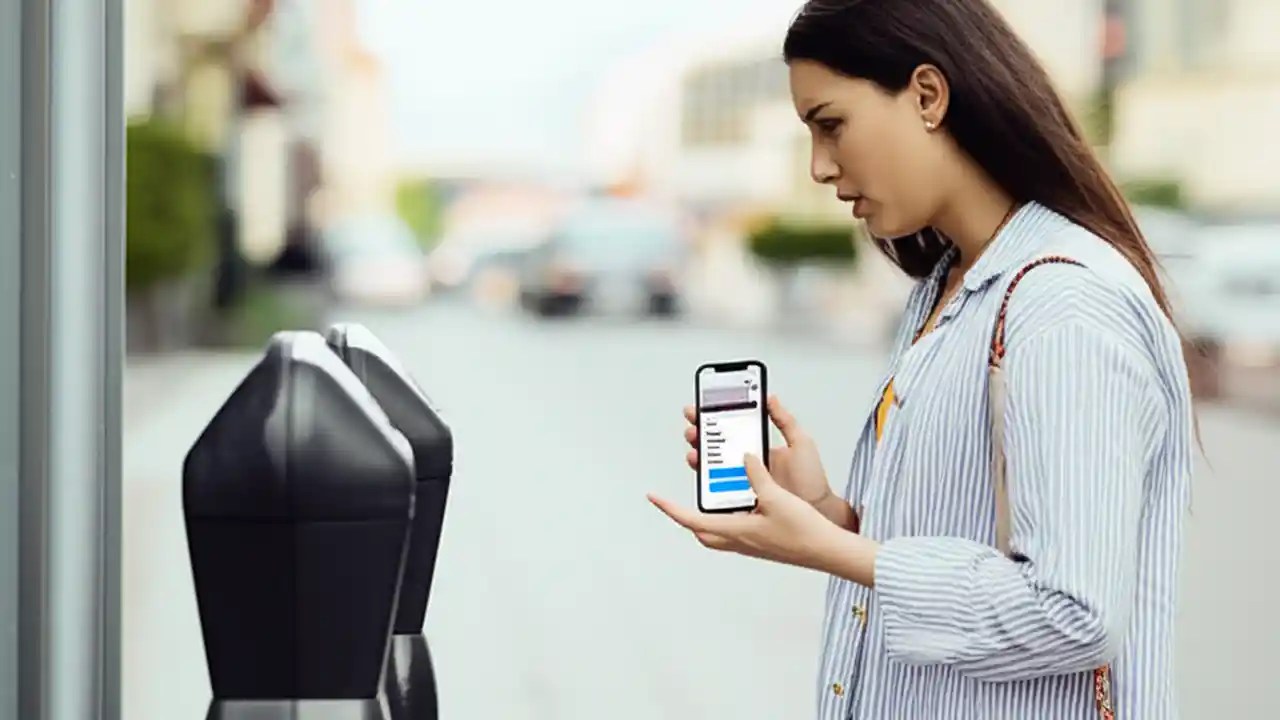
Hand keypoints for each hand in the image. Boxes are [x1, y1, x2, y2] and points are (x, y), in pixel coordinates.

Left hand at [649, 453, 843, 570]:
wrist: (826, 551)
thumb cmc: (804, 531)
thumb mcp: (776, 497)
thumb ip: (757, 476)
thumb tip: (744, 459)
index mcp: (736, 530)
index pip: (692, 519)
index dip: (670, 508)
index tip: (653, 497)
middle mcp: (739, 541)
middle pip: (701, 530)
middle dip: (686, 515)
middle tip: (678, 500)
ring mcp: (750, 545)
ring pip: (717, 533)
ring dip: (707, 517)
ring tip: (709, 496)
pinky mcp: (762, 543)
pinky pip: (735, 531)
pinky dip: (728, 517)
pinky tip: (741, 503)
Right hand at [684, 394, 834, 507]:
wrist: (818, 510)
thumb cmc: (812, 481)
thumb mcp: (801, 443)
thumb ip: (785, 420)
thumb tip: (770, 398)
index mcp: (759, 449)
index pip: (731, 430)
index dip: (713, 419)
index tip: (701, 409)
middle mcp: (748, 465)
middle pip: (716, 449)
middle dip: (699, 436)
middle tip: (693, 430)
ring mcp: (743, 483)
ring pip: (712, 469)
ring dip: (699, 458)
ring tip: (695, 452)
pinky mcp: (740, 501)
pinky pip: (718, 492)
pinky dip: (707, 484)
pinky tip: (704, 476)